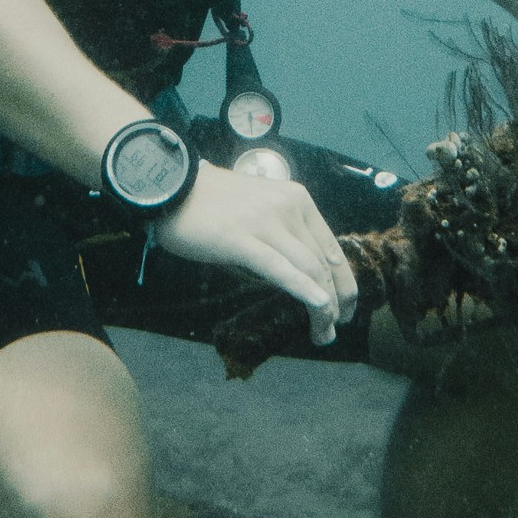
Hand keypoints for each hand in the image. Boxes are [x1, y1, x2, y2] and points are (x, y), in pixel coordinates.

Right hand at [155, 164, 358, 345]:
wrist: (172, 185)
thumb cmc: (211, 201)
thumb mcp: (259, 207)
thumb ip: (282, 232)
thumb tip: (300, 270)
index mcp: (297, 199)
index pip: (332, 247)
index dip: (344, 281)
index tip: (345, 307)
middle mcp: (288, 207)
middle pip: (324, 262)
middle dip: (336, 301)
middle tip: (336, 328)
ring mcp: (266, 222)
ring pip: (308, 269)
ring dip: (322, 306)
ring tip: (323, 333)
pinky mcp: (242, 239)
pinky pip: (280, 269)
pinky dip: (303, 290)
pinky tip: (317, 307)